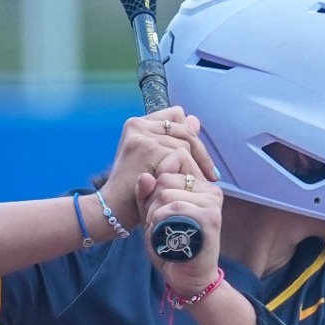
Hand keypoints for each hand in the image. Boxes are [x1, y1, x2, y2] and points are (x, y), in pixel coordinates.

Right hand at [100, 108, 217, 231]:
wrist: (113, 209)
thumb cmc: (134, 189)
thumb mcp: (154, 162)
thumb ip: (173, 141)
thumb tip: (195, 120)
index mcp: (139, 124)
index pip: (176, 116)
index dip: (191, 135)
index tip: (200, 157)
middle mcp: (139, 124)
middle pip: (185, 129)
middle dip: (200, 153)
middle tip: (211, 175)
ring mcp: (142, 135)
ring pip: (186, 144)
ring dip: (197, 166)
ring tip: (202, 184)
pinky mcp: (148, 148)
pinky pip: (182, 156)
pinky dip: (189, 173)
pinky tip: (189, 187)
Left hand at [137, 146, 221, 296]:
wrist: (189, 279)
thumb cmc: (171, 248)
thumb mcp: (152, 216)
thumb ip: (147, 195)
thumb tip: (145, 175)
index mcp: (200, 186)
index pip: (166, 171)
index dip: (151, 193)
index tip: (156, 215)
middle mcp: (210, 190)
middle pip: (163, 180)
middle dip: (151, 205)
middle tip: (160, 228)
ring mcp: (211, 202)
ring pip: (164, 195)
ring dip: (154, 218)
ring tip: (164, 235)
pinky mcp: (209, 217)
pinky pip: (172, 209)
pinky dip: (161, 225)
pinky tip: (168, 239)